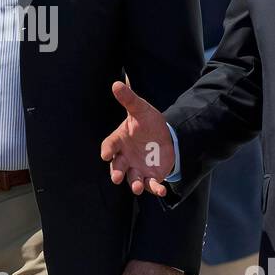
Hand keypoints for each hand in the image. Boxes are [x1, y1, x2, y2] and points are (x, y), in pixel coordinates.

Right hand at [100, 81, 173, 196]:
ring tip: (137, 186)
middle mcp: (125, 157)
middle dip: (116, 172)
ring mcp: (137, 168)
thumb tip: (116, 83)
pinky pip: (150, 185)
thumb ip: (129, 99)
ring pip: (132, 179)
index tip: (107, 154)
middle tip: (116, 177)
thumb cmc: (148, 123)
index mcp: (120, 141)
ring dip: (134, 184)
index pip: (110, 146)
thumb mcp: (141, 110)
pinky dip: (155, 189)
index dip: (108, 150)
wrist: (167, 137)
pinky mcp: (150, 177)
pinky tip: (161, 190)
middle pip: (117, 166)